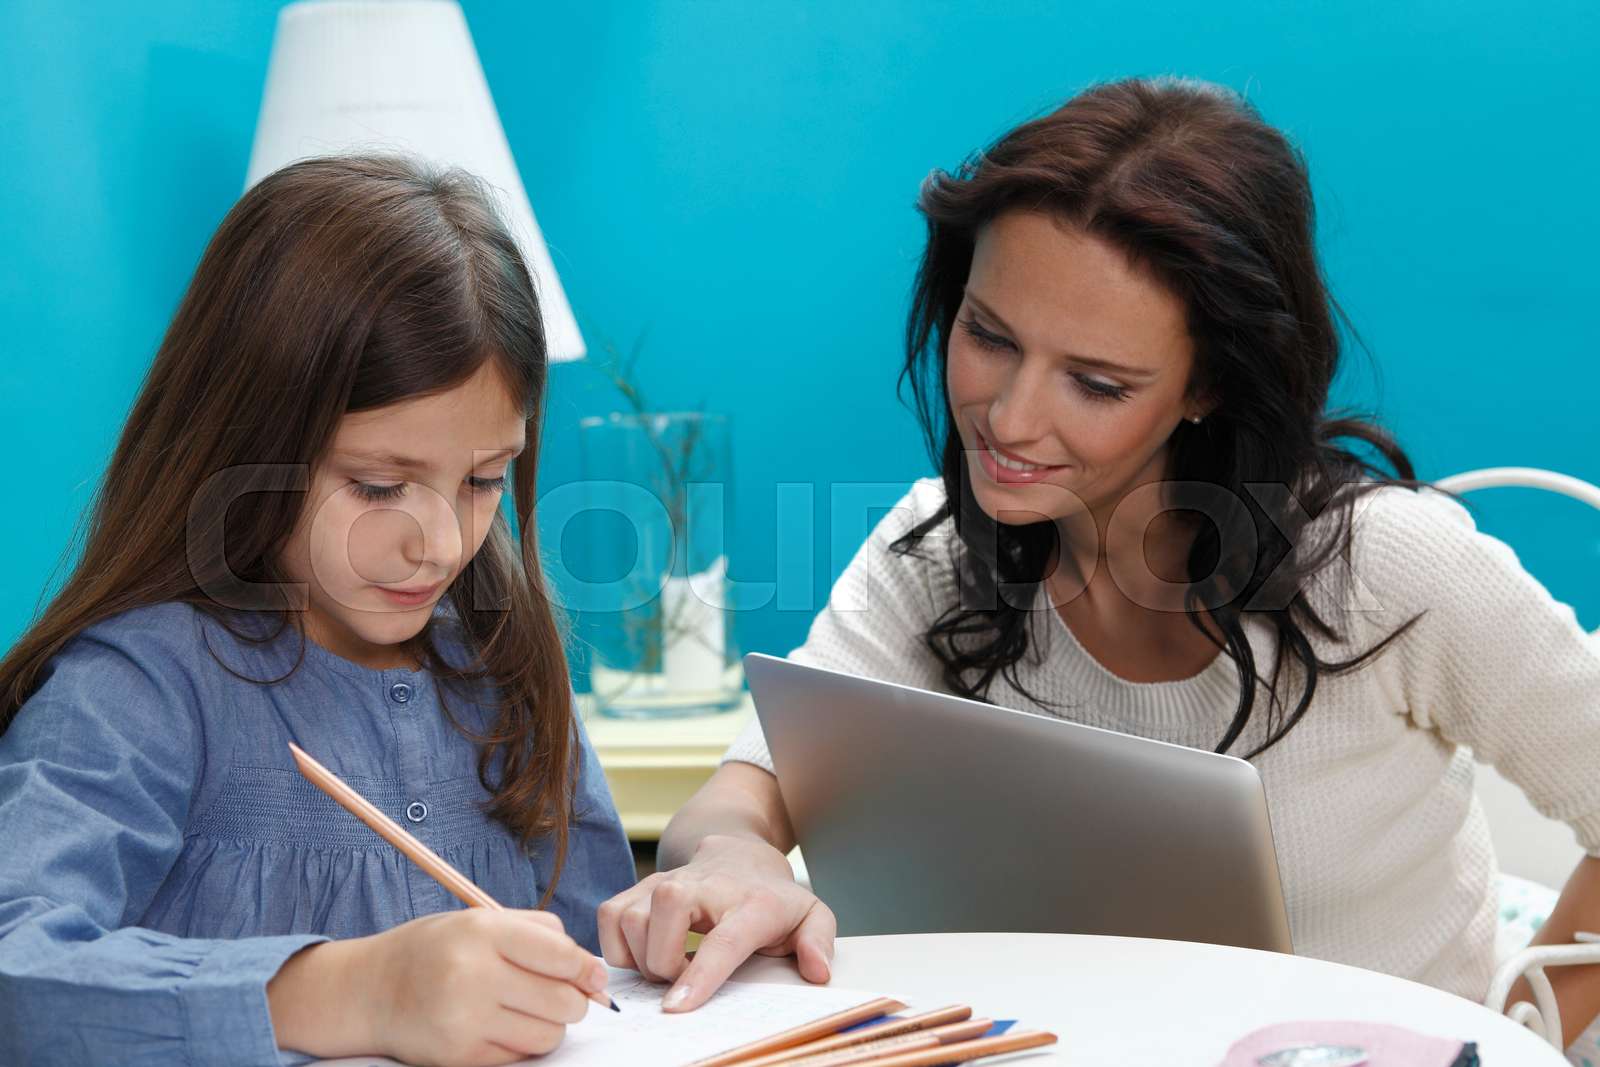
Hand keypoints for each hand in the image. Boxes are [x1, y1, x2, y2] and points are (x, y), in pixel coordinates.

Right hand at [356, 908, 607, 1066]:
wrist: (370, 990)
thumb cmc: (436, 949)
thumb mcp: (481, 920)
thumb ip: (540, 934)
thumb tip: (592, 970)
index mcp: (483, 932)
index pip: (562, 955)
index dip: (587, 969)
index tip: (593, 976)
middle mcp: (473, 975)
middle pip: (564, 1001)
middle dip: (574, 1000)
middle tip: (558, 993)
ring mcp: (465, 1020)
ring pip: (549, 1035)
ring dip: (549, 1024)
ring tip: (525, 1008)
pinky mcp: (460, 1057)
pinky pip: (521, 1055)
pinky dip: (521, 1043)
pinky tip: (498, 1025)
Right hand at [597, 834, 835, 1011]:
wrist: (740, 853)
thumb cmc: (771, 897)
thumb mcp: (810, 915)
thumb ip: (819, 942)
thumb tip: (817, 972)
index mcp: (750, 903)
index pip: (722, 939)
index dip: (699, 975)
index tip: (676, 1008)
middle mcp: (703, 885)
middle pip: (663, 918)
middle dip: (664, 964)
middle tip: (684, 977)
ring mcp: (667, 880)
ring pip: (630, 917)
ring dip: (641, 957)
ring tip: (669, 965)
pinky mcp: (640, 885)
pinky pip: (609, 914)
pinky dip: (617, 944)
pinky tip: (645, 954)